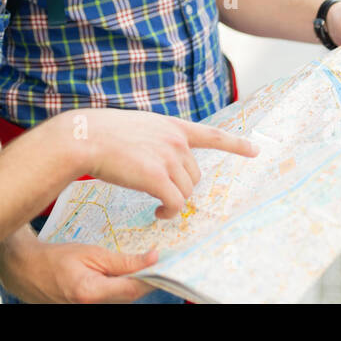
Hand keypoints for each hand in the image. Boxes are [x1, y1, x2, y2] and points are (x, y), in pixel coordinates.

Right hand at [0, 239, 158, 303]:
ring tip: (134, 265)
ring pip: (122, 300)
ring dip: (131, 284)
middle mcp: (90, 309)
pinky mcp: (87, 311)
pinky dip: (119, 289)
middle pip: (130, 297)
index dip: (152, 277)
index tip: (165, 263)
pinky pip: (112, 302)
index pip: (133, 289)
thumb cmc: (56, 258)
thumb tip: (153, 259)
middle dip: (143, 280)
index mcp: (90, 293)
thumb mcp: (90, 253)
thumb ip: (122, 260)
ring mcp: (88, 313)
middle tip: (153, 260)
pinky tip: (118, 275)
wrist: (27, 271)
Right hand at [53, 108, 258, 220]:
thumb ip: (158, 140)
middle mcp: (176, 141)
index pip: (212, 134)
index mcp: (173, 126)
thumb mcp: (140, 127)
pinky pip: (175, 203)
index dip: (235, 144)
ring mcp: (168, 158)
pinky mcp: (157, 177)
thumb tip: (165, 163)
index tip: (255, 150)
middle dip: (181, 188)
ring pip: (186, 192)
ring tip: (157, 205)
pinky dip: (169, 213)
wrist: (85, 136)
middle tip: (162, 195)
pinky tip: (158, 213)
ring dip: (174, 202)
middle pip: (195, 176)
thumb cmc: (105, 133)